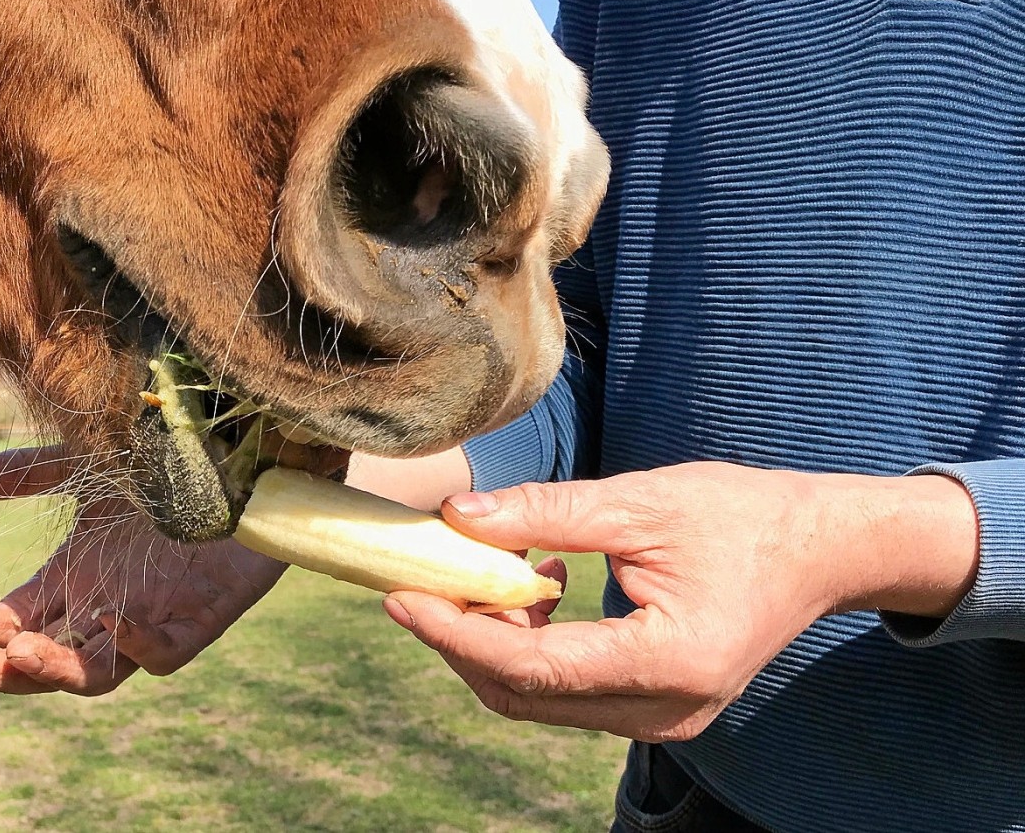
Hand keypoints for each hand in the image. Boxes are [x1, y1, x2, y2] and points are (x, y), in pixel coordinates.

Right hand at [0, 446, 286, 695]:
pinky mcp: (200, 620)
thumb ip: (24, 474)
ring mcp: (152, 620)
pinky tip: (113, 622)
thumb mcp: (83, 466)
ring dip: (54, 671)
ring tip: (21, 652)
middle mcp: (105, 610)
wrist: (242, 459)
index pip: (14, 622)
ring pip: (96, 674)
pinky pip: (165, 655)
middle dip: (2, 670)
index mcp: (73, 582)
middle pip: (45, 662)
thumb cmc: (166, 467)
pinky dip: (137, 646)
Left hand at [384, 461, 979, 741]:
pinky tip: (539, 588)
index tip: (400, 595)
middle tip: (424, 581)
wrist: (824, 550)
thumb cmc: (743, 517)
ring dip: (497, 644)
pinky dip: (535, 649)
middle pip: (526, 696)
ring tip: (492, 572)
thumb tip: (456, 518)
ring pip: (542, 700)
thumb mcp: (641, 502)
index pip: (531, 667)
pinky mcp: (660, 709)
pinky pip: (571, 693)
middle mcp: (666, 711)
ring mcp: (665, 720)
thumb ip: (546, 513)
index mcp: (668, 663)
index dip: (454, 634)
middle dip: (463, 641)